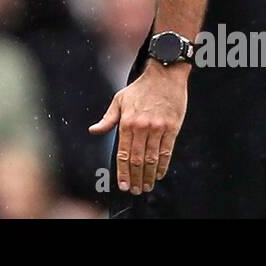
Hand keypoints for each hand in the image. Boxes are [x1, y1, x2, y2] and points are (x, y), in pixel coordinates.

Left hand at [90, 62, 188, 194]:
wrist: (164, 75)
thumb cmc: (140, 88)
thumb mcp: (119, 100)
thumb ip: (107, 119)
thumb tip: (93, 131)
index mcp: (127, 122)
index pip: (123, 153)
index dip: (123, 172)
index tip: (123, 184)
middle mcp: (142, 127)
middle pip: (138, 160)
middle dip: (135, 178)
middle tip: (135, 190)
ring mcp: (158, 128)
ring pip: (152, 158)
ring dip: (149, 175)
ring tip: (146, 186)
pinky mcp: (172, 127)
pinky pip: (167, 151)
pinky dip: (163, 165)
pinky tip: (159, 174)